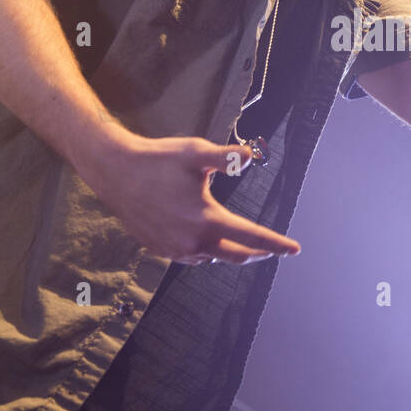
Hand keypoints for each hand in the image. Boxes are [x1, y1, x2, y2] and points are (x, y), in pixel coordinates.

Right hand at [82, 133, 300, 265]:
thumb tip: (251, 157)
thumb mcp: (197, 153)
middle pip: (235, 256)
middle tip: (271, 251)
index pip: (251, 236)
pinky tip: (206, 242)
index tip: (295, 249)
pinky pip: (191, 257)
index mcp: (207, 220)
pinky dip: (205, 252)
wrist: (115, 171)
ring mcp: (174, 250)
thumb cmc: (159, 159)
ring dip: (228, 252)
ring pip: (212, 258)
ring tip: (240, 245)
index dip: (276, 243)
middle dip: (256, 253)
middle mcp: (193, 241)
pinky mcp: (159, 250)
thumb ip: (227, 158)